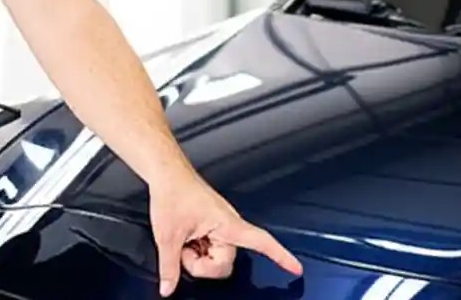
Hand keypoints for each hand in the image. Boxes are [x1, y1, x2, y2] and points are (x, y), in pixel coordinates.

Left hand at [149, 170, 302, 296]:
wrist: (165, 173)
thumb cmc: (173, 191)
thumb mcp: (167, 235)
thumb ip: (169, 266)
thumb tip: (169, 287)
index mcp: (228, 225)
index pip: (262, 242)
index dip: (280, 256)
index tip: (296, 268)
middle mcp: (228, 226)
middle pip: (224, 264)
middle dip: (202, 265)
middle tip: (184, 250)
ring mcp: (219, 227)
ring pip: (215, 258)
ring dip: (197, 256)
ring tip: (183, 239)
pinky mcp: (210, 226)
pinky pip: (208, 248)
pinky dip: (195, 249)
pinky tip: (185, 237)